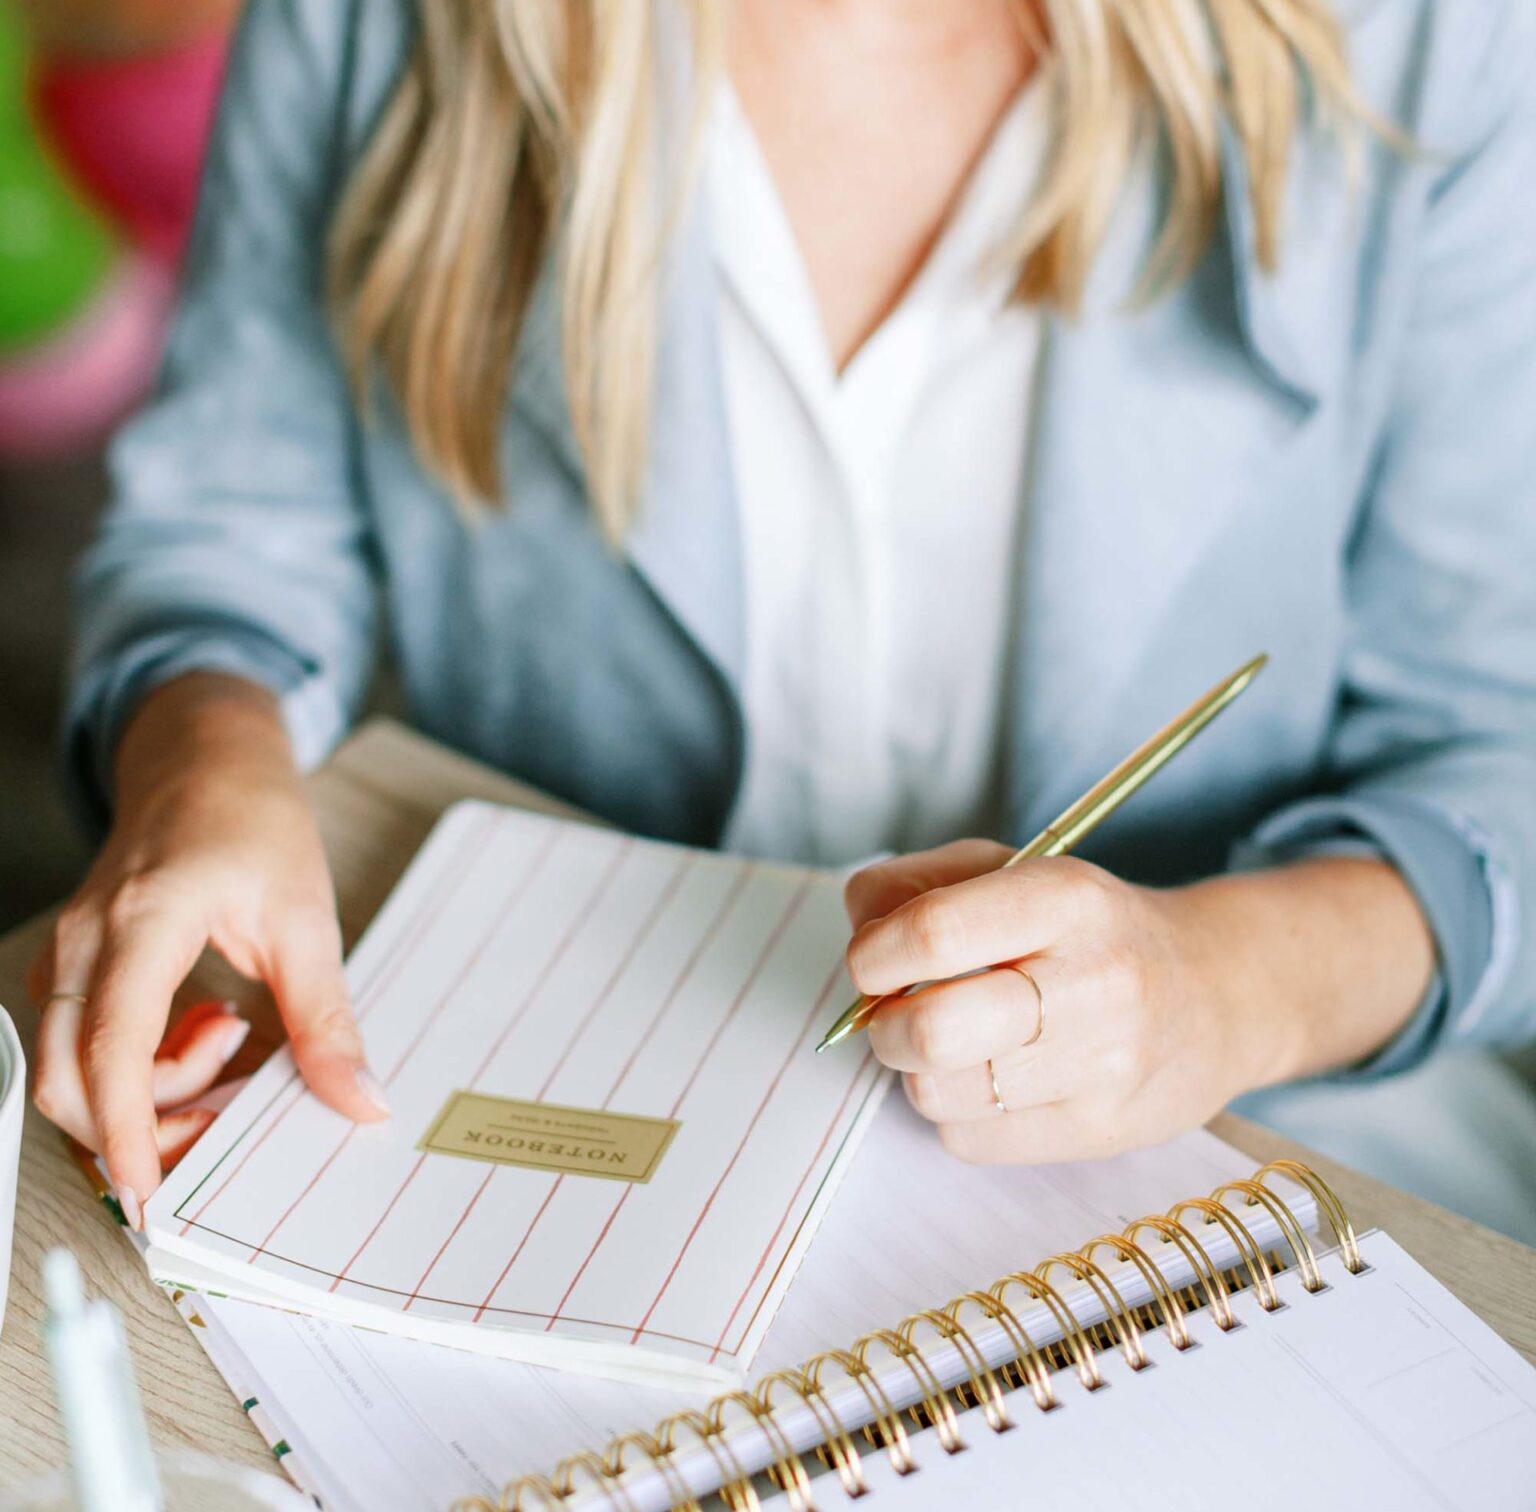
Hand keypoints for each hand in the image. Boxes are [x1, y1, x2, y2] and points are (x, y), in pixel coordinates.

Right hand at [29, 675, 387, 1227]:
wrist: (206, 757)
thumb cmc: (254, 821)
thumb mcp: (308, 919)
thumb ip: (327, 1018)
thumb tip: (360, 1101)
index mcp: (143, 924)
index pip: (111, 1048)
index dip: (124, 1130)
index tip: (150, 1190)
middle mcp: (86, 943)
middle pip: (69, 1078)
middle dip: (139, 1125)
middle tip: (227, 1116)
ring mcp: (72, 954)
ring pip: (73, 1066)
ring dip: (147, 1091)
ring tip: (233, 1042)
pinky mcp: (79, 964)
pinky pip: (88, 1042)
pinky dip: (141, 1065)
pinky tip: (209, 1028)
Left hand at [844, 840, 1432, 1164]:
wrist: (1216, 996)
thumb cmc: (1087, 930)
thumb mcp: (1011, 870)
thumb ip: (916, 884)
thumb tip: (860, 929)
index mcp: (1066, 899)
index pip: (935, 933)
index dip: (873, 954)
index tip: (869, 962)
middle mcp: (1093, 983)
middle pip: (931, 1028)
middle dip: (885, 1023)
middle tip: (896, 1010)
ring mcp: (1100, 1068)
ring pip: (939, 1093)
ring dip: (918, 1069)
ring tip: (951, 1041)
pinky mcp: (1096, 1133)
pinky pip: (968, 1139)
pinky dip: (957, 1111)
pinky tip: (993, 1077)